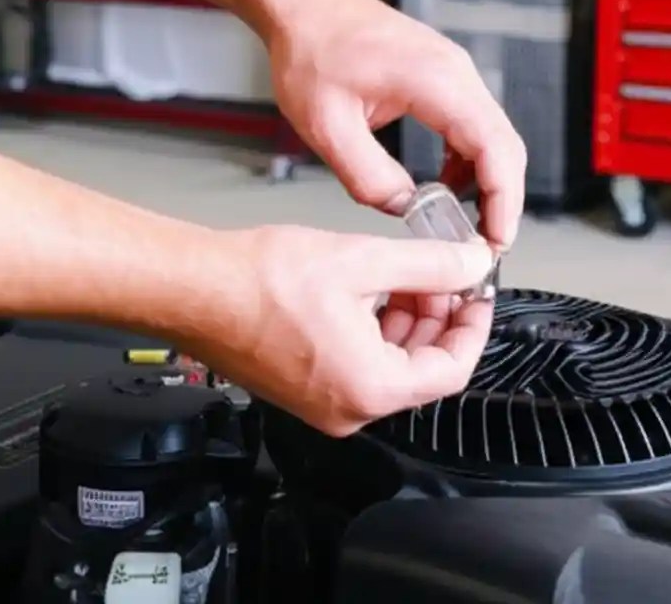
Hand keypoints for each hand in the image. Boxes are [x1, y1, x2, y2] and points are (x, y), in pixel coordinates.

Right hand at [182, 225, 495, 436]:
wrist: (193, 290)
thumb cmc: (257, 283)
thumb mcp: (364, 260)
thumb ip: (431, 264)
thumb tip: (472, 266)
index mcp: (370, 388)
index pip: (452, 370)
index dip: (472, 326)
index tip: (476, 294)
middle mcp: (348, 409)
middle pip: (422, 369)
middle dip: (437, 317)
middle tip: (442, 274)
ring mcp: (323, 404)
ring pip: (390, 365)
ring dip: (406, 319)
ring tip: (404, 273)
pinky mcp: (303, 389)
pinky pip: (358, 365)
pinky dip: (375, 329)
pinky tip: (369, 289)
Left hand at [265, 0, 526, 250]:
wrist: (302, 5)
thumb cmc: (311, 48)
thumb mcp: (328, 127)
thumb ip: (370, 178)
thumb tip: (403, 209)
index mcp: (437, 81)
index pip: (494, 149)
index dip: (504, 200)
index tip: (497, 239)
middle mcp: (456, 74)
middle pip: (505, 147)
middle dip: (503, 200)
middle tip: (486, 245)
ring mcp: (453, 74)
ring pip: (493, 138)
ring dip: (489, 183)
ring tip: (468, 226)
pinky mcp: (442, 80)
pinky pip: (473, 127)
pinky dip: (471, 163)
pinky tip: (448, 187)